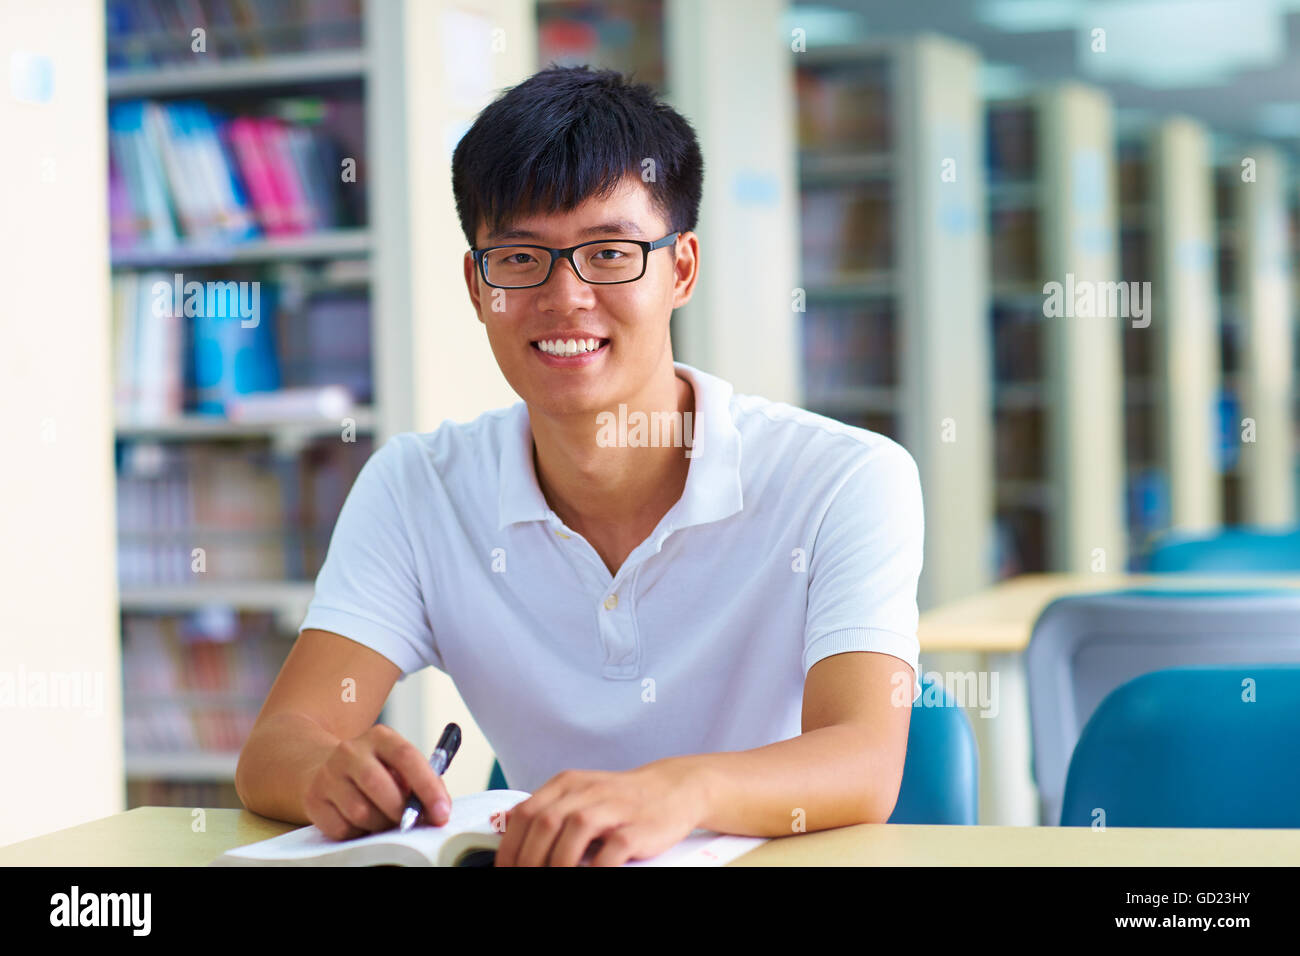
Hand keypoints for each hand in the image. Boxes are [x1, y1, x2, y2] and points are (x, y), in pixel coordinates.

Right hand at [303, 724, 451, 839]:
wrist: (321, 767)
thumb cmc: (374, 770)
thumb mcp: (397, 765)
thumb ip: (420, 782)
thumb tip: (437, 811)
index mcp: (380, 737)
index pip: (407, 757)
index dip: (428, 787)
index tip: (441, 812)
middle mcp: (351, 751)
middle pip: (380, 786)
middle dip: (401, 811)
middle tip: (411, 823)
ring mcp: (328, 775)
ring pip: (361, 813)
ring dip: (380, 825)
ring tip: (384, 820)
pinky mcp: (313, 799)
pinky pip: (342, 828)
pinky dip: (358, 833)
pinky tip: (361, 823)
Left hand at [493, 759, 711, 865]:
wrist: (672, 789)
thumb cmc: (620, 800)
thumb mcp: (581, 795)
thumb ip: (551, 811)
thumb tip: (514, 839)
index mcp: (566, 784)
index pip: (524, 814)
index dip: (510, 847)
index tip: (506, 870)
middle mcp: (586, 791)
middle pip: (543, 824)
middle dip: (528, 860)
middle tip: (527, 880)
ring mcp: (612, 808)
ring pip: (573, 832)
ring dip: (558, 865)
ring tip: (555, 881)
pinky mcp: (636, 828)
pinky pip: (610, 851)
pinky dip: (595, 869)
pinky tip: (590, 876)